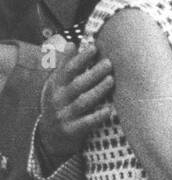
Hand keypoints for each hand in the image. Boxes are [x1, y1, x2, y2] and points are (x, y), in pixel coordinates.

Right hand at [37, 42, 113, 161]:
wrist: (51, 136)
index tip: (94, 48)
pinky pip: (85, 123)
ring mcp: (64, 115)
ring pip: (82, 102)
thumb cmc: (61, 103)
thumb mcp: (57, 85)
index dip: (80, 59)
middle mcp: (58, 100)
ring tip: (111, 80)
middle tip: (108, 63)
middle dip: (92, 73)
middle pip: (76, 84)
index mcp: (56, 86)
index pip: (67, 70)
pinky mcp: (71, 130)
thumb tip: (71, 43)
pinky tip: (109, 110)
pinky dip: (97, 117)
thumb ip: (65, 65)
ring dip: (97, 91)